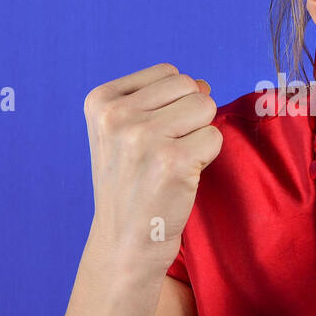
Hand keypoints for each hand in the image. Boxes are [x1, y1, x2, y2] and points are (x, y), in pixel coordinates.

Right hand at [83, 63, 222, 270]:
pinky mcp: (173, 162)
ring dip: (200, 135)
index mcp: (100, 101)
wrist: (124, 243)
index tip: (150, 137)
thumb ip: (159, 100)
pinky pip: (215, 137)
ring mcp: (144, 137)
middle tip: (166, 152)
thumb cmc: (131, 184)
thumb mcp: (124, 133)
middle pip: (189, 86)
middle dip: (190, 116)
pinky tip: (182, 178)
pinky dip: (207, 158)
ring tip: (173, 162)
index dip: (172, 103)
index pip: (167, 73)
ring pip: (205, 107)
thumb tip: (203, 84)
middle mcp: (117, 116)